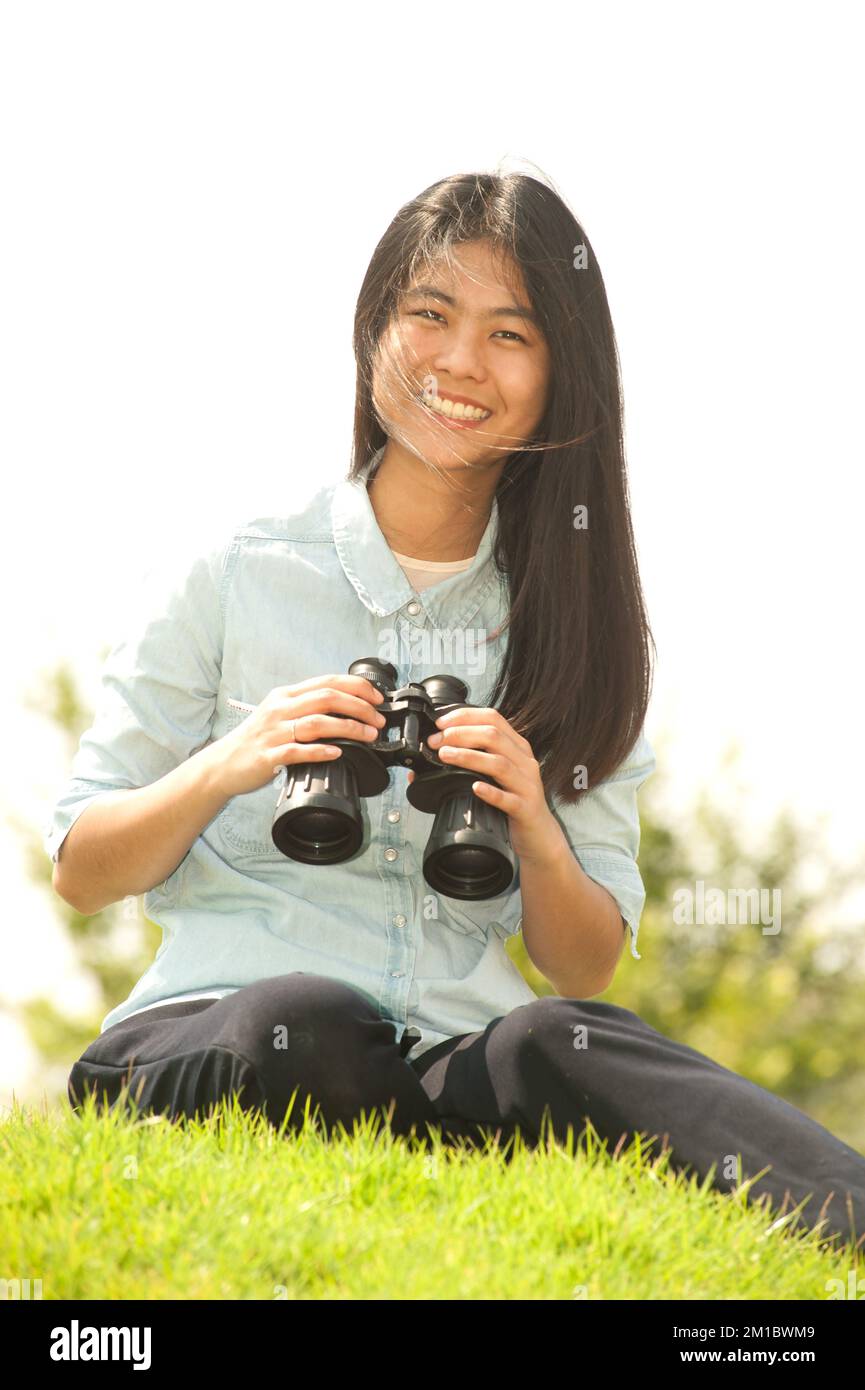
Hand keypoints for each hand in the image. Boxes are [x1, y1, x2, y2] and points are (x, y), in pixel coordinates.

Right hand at [213, 674, 385, 797]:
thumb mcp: (280, 713)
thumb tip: (346, 706)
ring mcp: (273, 732)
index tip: (377, 698)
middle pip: (326, 698)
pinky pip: (297, 751)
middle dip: (359, 707)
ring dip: (348, 728)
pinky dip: (319, 751)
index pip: (327, 682)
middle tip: (378, 720)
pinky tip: (336, 753)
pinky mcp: (268, 755)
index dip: (356, 688)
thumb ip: (307, 707)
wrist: (223, 763)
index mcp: (286, 696)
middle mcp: (280, 709)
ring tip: (367, 736)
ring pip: (316, 723)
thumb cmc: (256, 739)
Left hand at [408, 706, 564, 863]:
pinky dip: (490, 791)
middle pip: (493, 736)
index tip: (440, 723)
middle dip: (461, 734)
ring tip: (445, 755)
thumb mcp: (499, 772)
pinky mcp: (526, 808)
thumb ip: (477, 757)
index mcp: (517, 747)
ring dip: (469, 756)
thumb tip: (439, 749)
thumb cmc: (515, 799)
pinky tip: (474, 787)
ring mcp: (526, 785)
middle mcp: (524, 761)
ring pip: (499, 764)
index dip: (465, 717)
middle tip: (436, 741)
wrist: (539, 833)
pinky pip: (508, 799)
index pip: (493, 718)